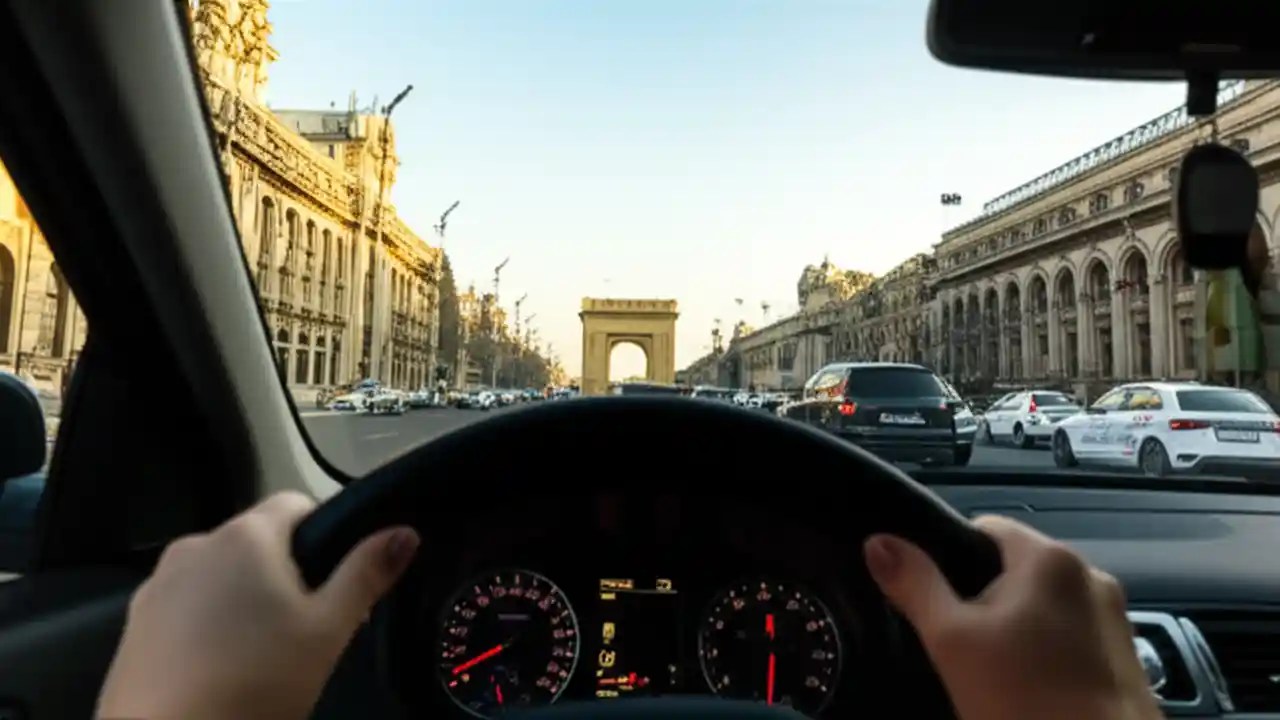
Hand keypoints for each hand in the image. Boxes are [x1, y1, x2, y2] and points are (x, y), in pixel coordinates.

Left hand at [96, 492, 419, 719]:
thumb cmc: (256, 682)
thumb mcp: (327, 630)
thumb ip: (366, 574)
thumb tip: (404, 532)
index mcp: (246, 536)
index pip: (297, 504)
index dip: (323, 539)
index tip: (332, 587)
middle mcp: (195, 545)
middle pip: (257, 543)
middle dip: (283, 575)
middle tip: (303, 630)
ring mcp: (157, 584)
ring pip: (219, 577)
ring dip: (241, 600)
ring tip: (257, 657)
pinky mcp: (135, 624)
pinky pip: (185, 608)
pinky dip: (205, 626)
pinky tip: (219, 670)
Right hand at [863, 515, 1159, 719]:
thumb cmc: (1022, 698)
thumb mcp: (951, 640)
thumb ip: (914, 584)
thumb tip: (878, 541)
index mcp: (1049, 558)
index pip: (985, 529)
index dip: (952, 560)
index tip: (938, 604)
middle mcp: (1090, 574)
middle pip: (1015, 569)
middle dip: (985, 600)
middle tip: (961, 644)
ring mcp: (1114, 616)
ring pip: (1044, 606)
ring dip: (1019, 627)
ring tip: (996, 671)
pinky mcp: (1126, 654)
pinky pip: (1072, 635)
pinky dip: (1049, 651)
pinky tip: (1032, 686)